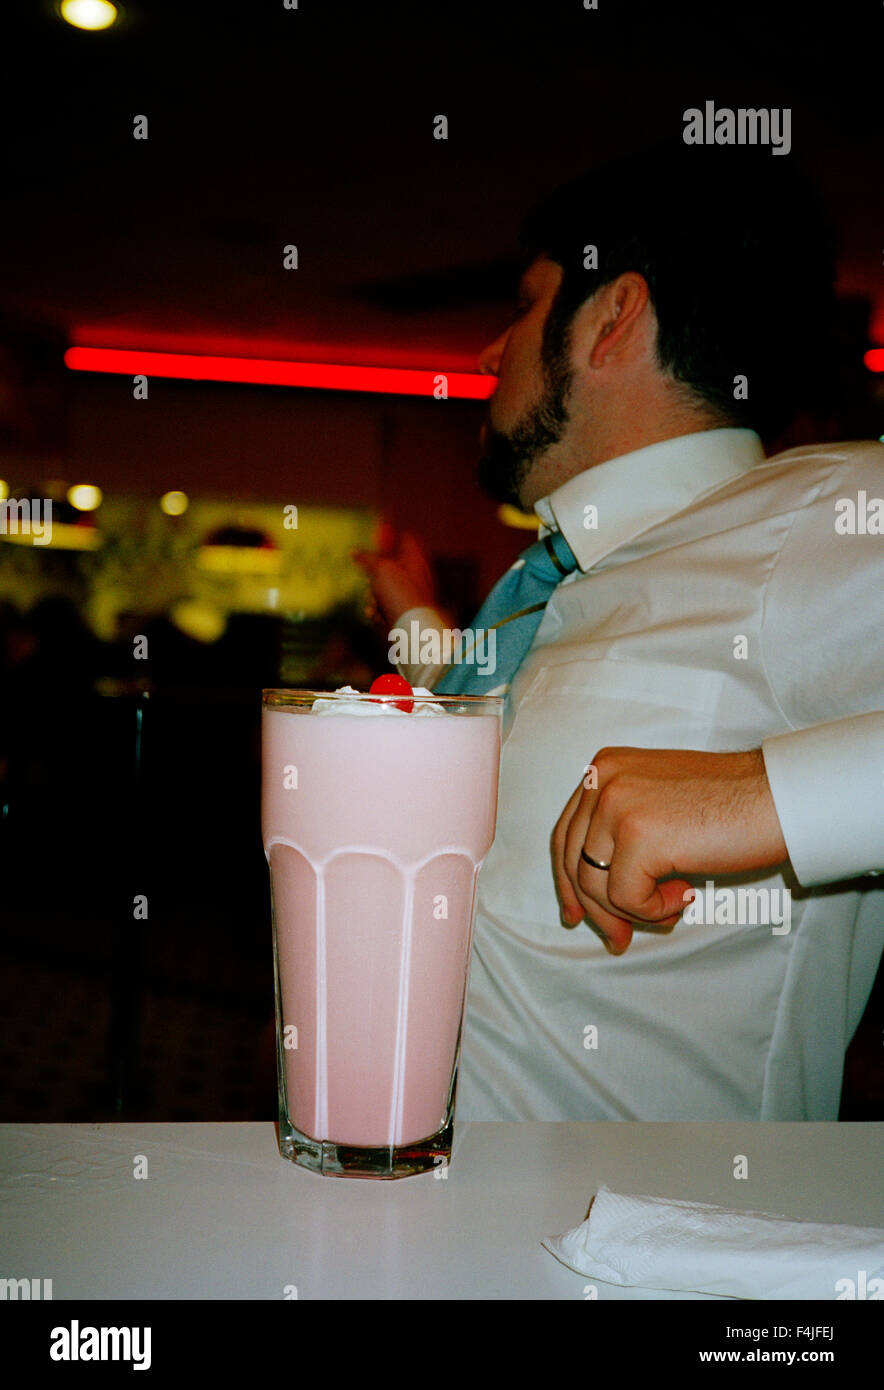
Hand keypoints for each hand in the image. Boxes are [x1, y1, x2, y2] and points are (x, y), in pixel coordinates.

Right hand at [352, 519, 436, 630]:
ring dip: (373, 596)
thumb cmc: (401, 593)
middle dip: (374, 574)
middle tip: (368, 579)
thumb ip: (367, 558)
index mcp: (414, 560)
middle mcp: (414, 575)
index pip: (406, 539)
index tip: (374, 539)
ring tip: (373, 602)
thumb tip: (353, 551)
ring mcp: (410, 594)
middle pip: (390, 566)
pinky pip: (386, 606)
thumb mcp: (381, 569)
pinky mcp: (403, 611)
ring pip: (385, 588)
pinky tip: (374, 614)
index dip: (390, 537)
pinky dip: (377, 610)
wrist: (412, 627)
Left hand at [551, 746, 788, 953]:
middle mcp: (602, 780)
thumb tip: (586, 899)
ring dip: (634, 910)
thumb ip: (618, 836)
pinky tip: (686, 893)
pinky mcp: (639, 834)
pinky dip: (654, 909)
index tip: (576, 914)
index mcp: (604, 769)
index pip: (566, 835)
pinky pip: (626, 897)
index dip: (568, 882)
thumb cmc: (728, 807)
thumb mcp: (657, 806)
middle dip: (596, 909)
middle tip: (619, 939)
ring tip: (673, 904)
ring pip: (596, 886)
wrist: (777, 797)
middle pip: (574, 863)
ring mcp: (617, 804)